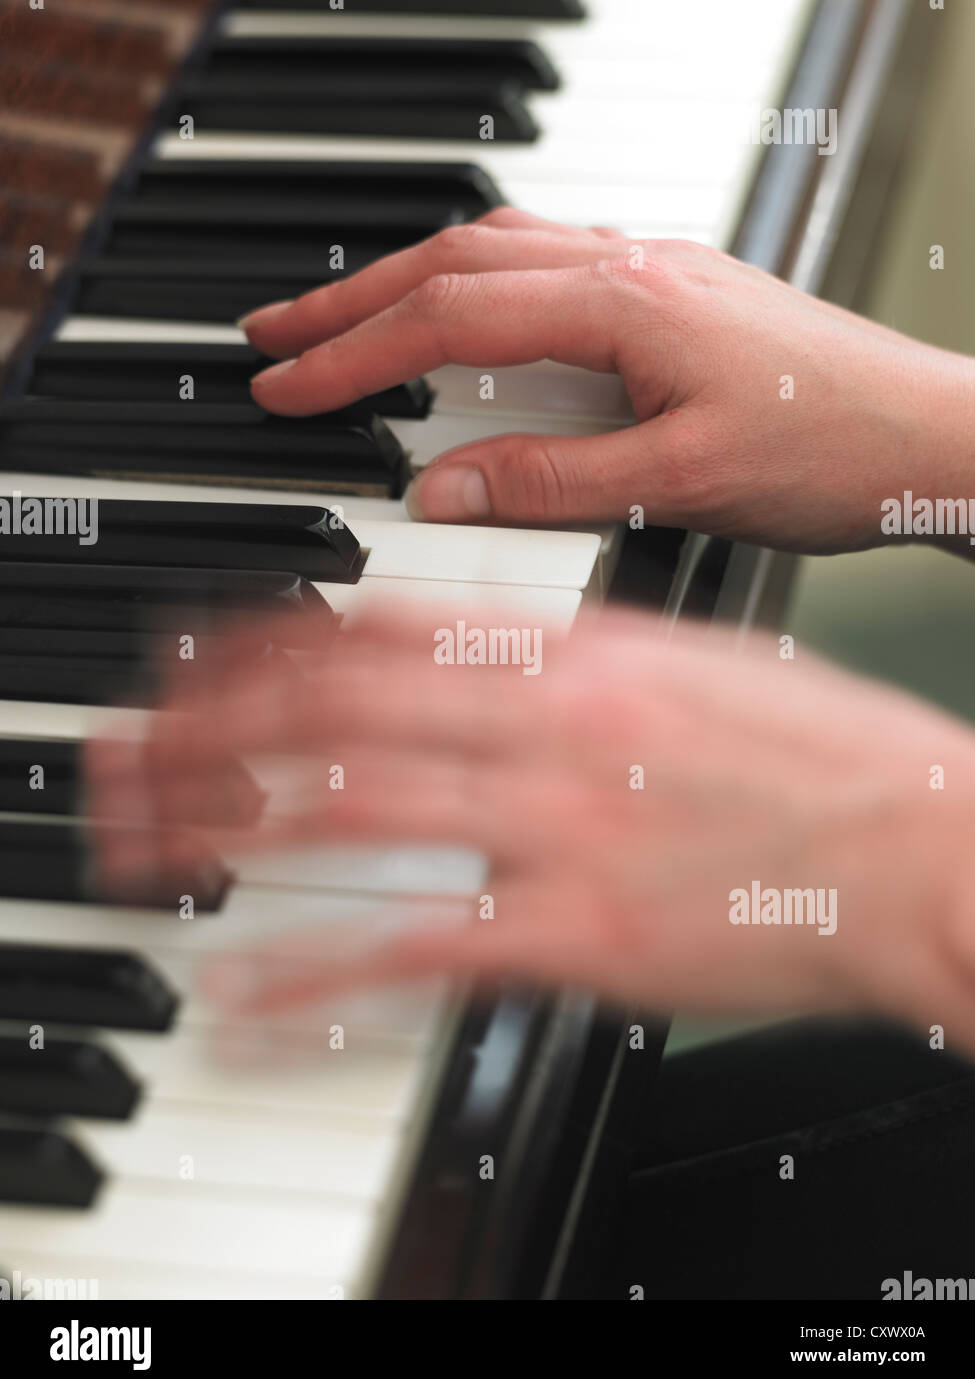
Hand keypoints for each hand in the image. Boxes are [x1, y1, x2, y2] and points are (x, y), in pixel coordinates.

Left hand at [85, 608, 974, 1050]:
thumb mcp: (687, 662)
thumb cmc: (819, 757)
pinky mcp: (579, 934)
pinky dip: (315, 967)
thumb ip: (572, 659)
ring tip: (147, 840)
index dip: (265, 636)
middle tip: (133, 748)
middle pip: (334, 703)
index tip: (197, 654)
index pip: (380, 619)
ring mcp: (558, 825)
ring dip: (228, 823)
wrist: (919, 842)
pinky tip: (250, 984)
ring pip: (350, 807)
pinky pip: (415, 945)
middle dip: (210, 725)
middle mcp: (550, 721)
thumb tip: (475, 659)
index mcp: (578, 649)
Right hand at [241, 209, 974, 554]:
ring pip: (497, 250)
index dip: (355, 357)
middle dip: (352, 301)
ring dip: (408, 281)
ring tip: (342, 319)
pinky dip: (477, 284)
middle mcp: (631, 263)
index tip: (286, 388)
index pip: (450, 321)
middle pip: (455, 262)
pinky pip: (548, 263)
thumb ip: (549, 483)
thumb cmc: (834, 453)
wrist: (933, 434)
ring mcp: (654, 267)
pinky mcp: (671, 291)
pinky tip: (464, 314)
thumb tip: (438, 488)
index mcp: (623, 302)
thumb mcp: (679, 486)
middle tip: (273, 334)